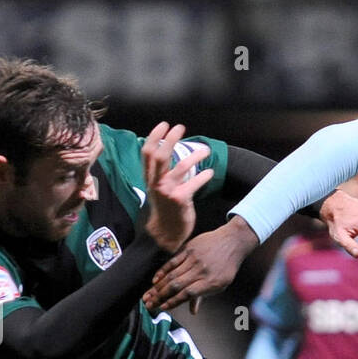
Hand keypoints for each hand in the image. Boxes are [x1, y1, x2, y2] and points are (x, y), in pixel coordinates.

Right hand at [141, 122, 213, 252]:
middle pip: (160, 154)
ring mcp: (168, 191)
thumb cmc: (165, 209)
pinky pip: (195, 183)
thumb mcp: (157, 188)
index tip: (165, 125)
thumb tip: (168, 150)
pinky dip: (204, 176)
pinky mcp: (180, 200)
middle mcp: (156, 183)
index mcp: (149, 178)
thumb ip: (160, 171)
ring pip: (182, 166)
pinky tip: (210, 172)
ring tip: (206, 150)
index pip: (148, 152)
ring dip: (196, 155)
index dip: (155, 136)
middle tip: (181, 128)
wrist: (165, 233)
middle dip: (171, 138)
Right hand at [142, 216, 259, 315]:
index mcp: (210, 282)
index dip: (173, 302)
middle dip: (160, 297)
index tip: (162, 308)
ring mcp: (193, 259)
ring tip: (148, 295)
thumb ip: (203, 296)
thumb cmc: (227, 265)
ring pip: (172, 275)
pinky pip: (172, 261)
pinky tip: (154, 279)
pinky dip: (162, 271)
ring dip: (157, 287)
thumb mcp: (221, 284)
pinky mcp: (188, 249)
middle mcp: (200, 271)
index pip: (187, 294)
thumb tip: (193, 311)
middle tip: (149, 304)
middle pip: (176, 286)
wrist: (233, 241)